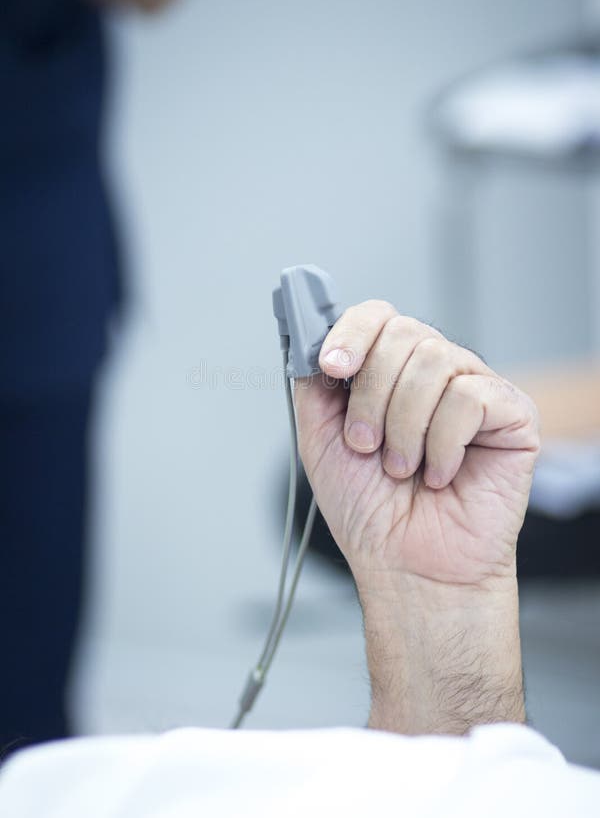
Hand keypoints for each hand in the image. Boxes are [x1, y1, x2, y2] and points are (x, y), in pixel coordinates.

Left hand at [295, 300, 539, 589]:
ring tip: (402, 468)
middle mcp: (433, 372)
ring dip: (404, 425)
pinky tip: (441, 473)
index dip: (352, 333)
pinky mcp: (511, 413)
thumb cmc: (370, 511)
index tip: (333, 367)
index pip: (377, 317)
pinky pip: (469, 397)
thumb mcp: (320, 441)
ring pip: (434, 361)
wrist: (410, 568)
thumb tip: (313, 340)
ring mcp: (474, 388)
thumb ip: (314, 385)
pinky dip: (443, 443)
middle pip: (402, 334)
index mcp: (390, 373)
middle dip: (371, 395)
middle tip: (366, 445)